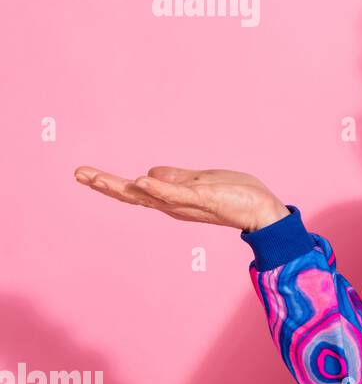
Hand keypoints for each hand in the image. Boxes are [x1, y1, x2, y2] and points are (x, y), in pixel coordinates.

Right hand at [74, 165, 290, 233]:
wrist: (263, 209)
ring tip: (95, 177)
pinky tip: (140, 180)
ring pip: (148, 195)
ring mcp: (186, 204)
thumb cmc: (235, 194)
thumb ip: (175, 179)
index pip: (135, 191)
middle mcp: (173, 205)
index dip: (110, 183)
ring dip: (121, 185)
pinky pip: (177, 194)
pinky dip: (159, 188)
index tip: (84, 174)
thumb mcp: (199, 182)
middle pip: (133, 196)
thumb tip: (148, 174)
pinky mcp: (204, 200)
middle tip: (78, 174)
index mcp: (171, 199)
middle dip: (104, 185)